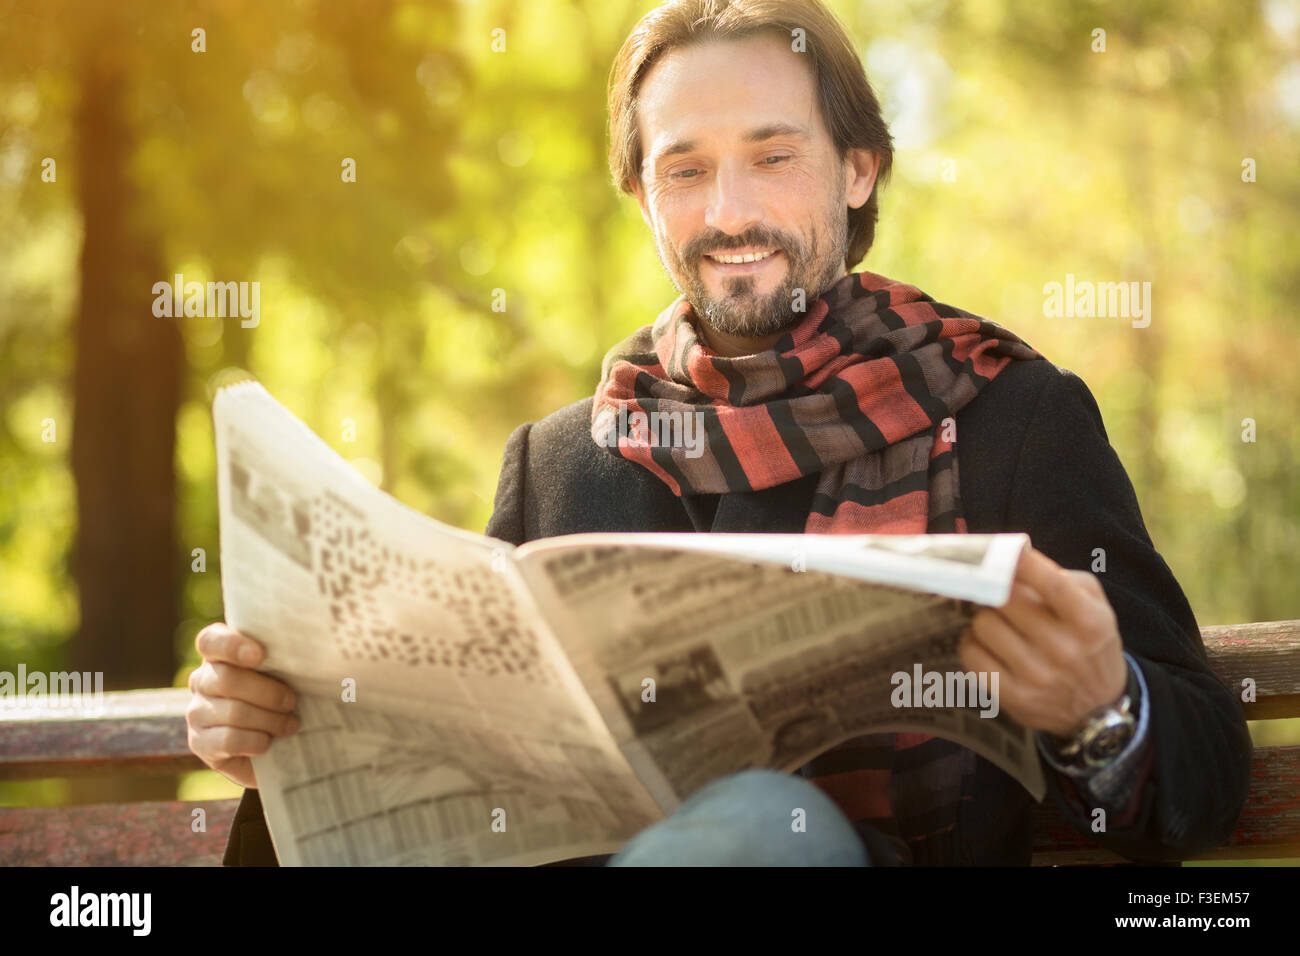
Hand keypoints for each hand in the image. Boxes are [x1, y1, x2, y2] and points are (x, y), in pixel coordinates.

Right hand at [186, 622, 298, 787]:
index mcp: (219, 656)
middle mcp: (202, 680)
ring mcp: (197, 713)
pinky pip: (230, 739)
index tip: (260, 655)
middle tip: (291, 701)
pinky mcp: (200, 743)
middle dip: (268, 693)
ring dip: (270, 720)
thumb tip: (315, 650)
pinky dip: (257, 741)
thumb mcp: (282, 674)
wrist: (264, 747)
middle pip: (227, 679)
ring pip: (234, 712)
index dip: (231, 645)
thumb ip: (285, 658)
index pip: (211, 640)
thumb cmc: (279, 698)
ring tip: (290, 725)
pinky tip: (268, 741)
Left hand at [958, 545, 1127, 737]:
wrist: (1099, 706)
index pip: (1051, 584)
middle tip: (999, 594)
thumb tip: (1017, 556)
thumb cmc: (1090, 642)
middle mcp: (1064, 649)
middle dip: (998, 591)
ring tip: (999, 623)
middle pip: (1005, 600)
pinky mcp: (1014, 696)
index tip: (1003, 550)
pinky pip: (971, 654)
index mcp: (1088, 622)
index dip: (1022, 563)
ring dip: (986, 619)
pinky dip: (973, 644)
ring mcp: (1037, 676)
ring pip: (983, 625)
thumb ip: (1060, 576)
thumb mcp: (1094, 606)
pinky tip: (988, 644)